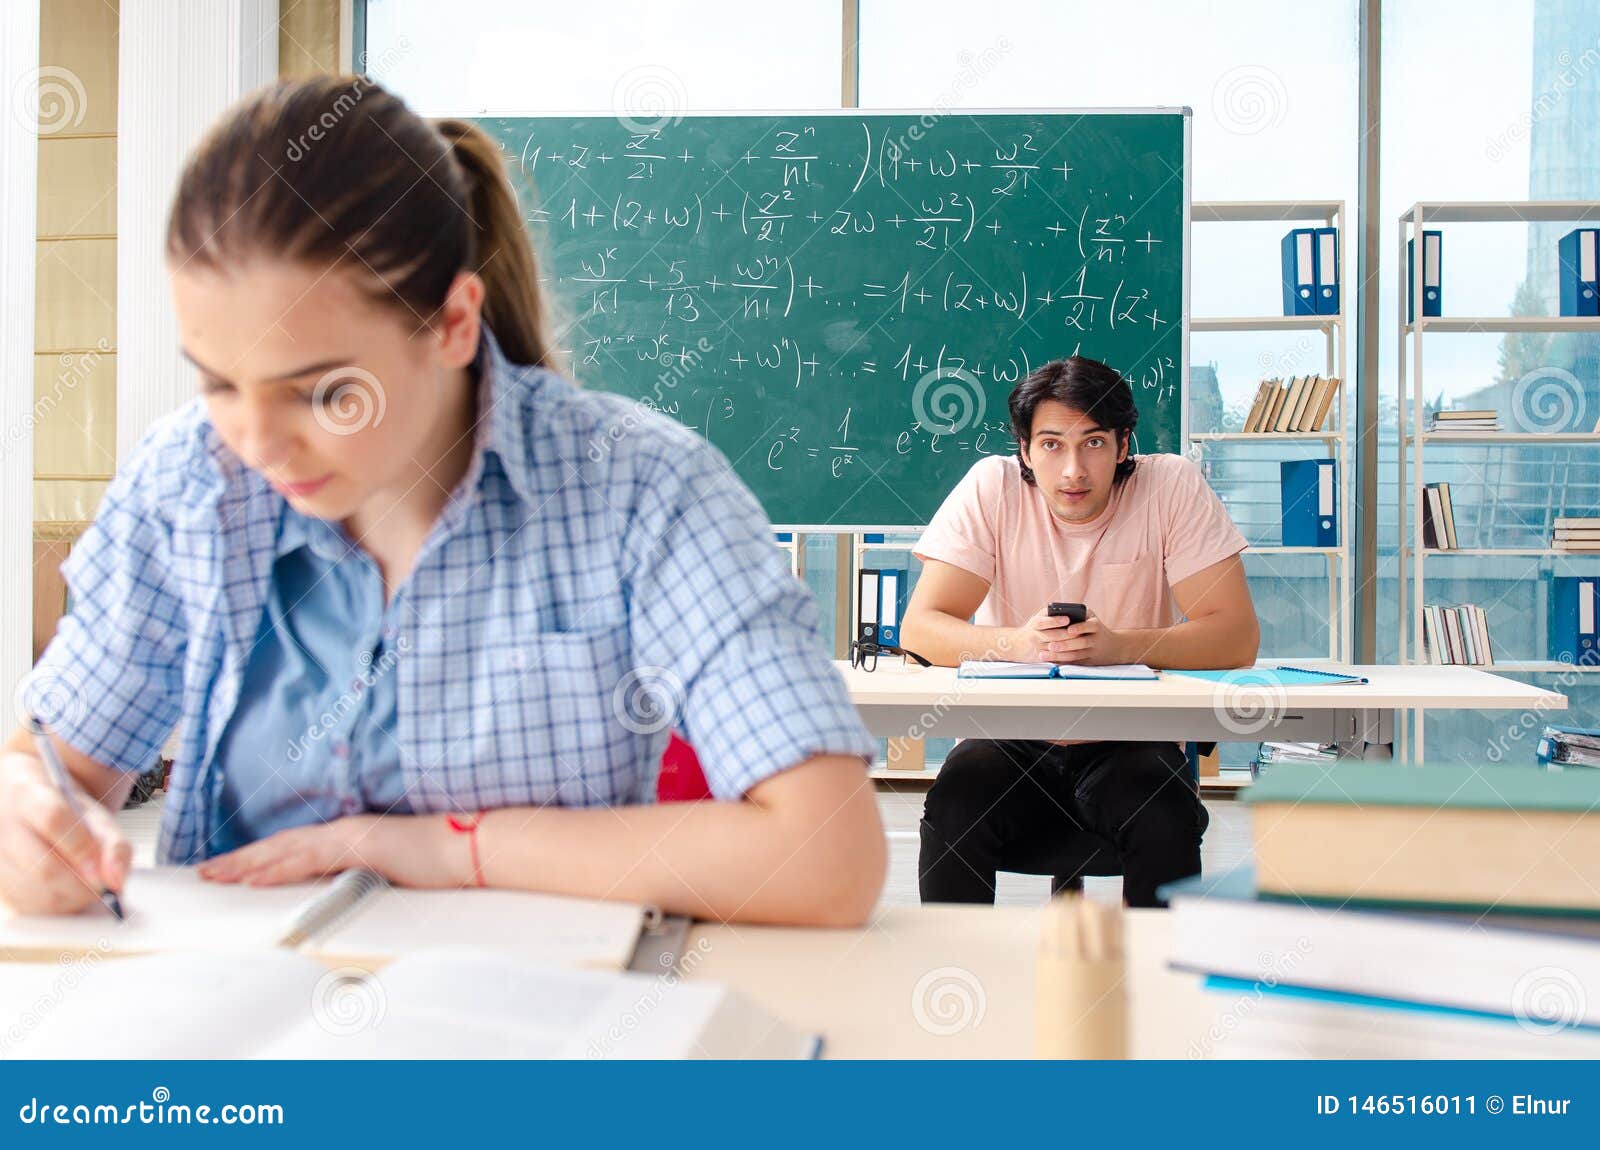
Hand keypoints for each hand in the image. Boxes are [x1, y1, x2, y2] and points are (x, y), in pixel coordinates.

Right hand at [0, 750, 129, 914]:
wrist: (26, 807)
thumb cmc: (62, 810)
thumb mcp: (95, 815)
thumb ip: (115, 844)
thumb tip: (118, 881)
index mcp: (28, 793)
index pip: (54, 819)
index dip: (82, 849)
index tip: (104, 872)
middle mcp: (3, 824)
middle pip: (44, 867)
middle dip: (83, 886)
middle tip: (104, 886)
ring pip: (35, 893)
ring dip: (72, 899)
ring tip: (86, 886)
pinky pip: (27, 906)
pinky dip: (55, 906)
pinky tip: (66, 892)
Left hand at [198, 814, 464, 887]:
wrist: (467, 846)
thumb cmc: (438, 860)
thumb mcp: (390, 869)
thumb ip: (362, 874)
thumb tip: (342, 891)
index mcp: (349, 836)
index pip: (293, 847)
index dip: (259, 857)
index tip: (231, 868)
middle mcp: (343, 831)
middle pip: (280, 845)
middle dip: (240, 859)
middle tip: (206, 872)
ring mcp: (349, 836)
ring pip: (286, 850)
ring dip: (247, 864)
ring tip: (216, 876)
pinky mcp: (358, 845)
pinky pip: (309, 859)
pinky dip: (278, 869)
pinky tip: (255, 878)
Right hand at [994, 606, 1078, 662]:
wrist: (1016, 645)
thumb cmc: (1033, 628)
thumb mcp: (1039, 618)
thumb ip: (1051, 615)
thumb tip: (1071, 613)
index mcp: (1034, 624)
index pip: (1043, 622)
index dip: (1055, 620)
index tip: (1067, 618)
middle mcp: (1034, 636)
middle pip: (1052, 636)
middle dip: (1067, 634)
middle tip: (1081, 631)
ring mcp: (1037, 648)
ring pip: (1055, 648)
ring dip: (1069, 645)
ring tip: (1081, 641)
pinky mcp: (1040, 659)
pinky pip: (1054, 657)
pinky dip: (1065, 655)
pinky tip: (1075, 652)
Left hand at [1049, 608, 1131, 665]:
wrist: (1114, 647)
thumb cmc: (1095, 628)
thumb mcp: (1091, 618)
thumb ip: (1078, 614)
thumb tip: (1058, 613)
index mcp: (1096, 626)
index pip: (1089, 626)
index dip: (1079, 628)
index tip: (1069, 630)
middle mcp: (1096, 639)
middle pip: (1081, 643)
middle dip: (1065, 645)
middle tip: (1051, 645)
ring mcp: (1093, 652)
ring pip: (1076, 655)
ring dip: (1060, 656)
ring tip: (1045, 655)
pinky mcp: (1088, 662)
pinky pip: (1074, 663)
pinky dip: (1062, 662)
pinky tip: (1050, 661)